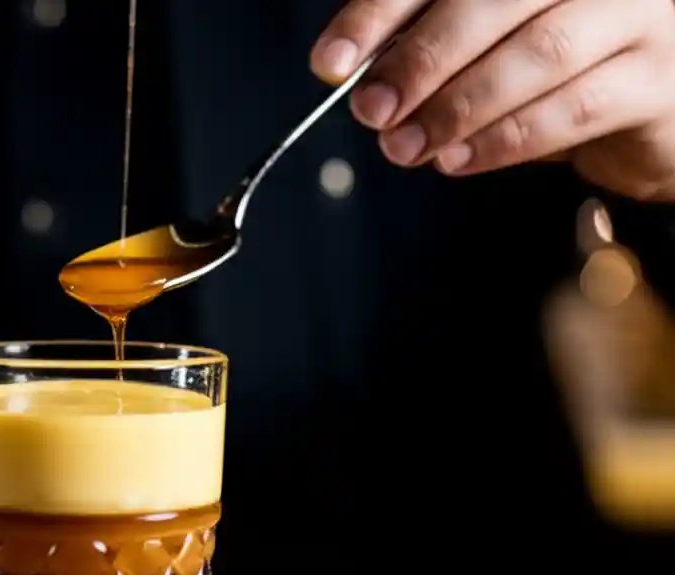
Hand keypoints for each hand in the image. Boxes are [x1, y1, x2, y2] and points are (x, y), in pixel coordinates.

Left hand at [310, 0, 674, 202]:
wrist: (651, 104)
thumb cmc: (558, 65)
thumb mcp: (486, 42)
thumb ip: (428, 43)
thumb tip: (355, 73)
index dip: (379, 13)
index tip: (331, 63)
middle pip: (491, 1)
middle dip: (418, 62)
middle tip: (372, 111)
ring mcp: (639, 16)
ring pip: (537, 55)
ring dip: (457, 108)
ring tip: (406, 146)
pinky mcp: (657, 79)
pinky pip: (574, 108)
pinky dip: (504, 139)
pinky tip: (458, 159)